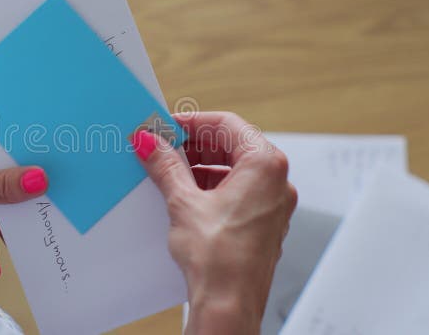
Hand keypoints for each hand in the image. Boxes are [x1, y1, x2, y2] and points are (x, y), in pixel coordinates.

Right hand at [130, 111, 296, 333]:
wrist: (229, 306)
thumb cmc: (219, 260)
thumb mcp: (183, 203)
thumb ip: (166, 166)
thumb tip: (151, 142)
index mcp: (265, 166)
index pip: (227, 124)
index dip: (193, 122)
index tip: (167, 126)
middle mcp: (277, 182)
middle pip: (233, 145)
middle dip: (196, 145)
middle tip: (164, 147)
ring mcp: (273, 204)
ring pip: (236, 169)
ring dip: (202, 167)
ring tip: (169, 173)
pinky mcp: (264, 223)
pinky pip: (239, 191)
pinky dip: (213, 187)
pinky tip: (185, 196)